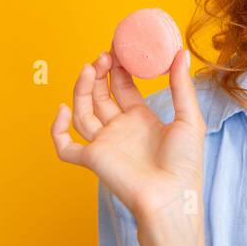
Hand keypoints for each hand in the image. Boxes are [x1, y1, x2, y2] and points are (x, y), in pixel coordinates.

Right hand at [50, 47, 205, 225]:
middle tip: (105, 55)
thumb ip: (182, 86)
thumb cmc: (185, 165)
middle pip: (101, 95)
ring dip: (83, 88)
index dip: (120, 68)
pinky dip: (57, 130)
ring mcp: (105, 144)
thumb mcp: (189, 119)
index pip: (124, 87)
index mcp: (143, 119)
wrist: (172, 198)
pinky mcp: (93, 159)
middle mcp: (121, 129)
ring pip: (83, 111)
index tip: (119, 48)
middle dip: (100, 73)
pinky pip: (65, 146)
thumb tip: (181, 52)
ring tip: (91, 67)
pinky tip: (63, 109)